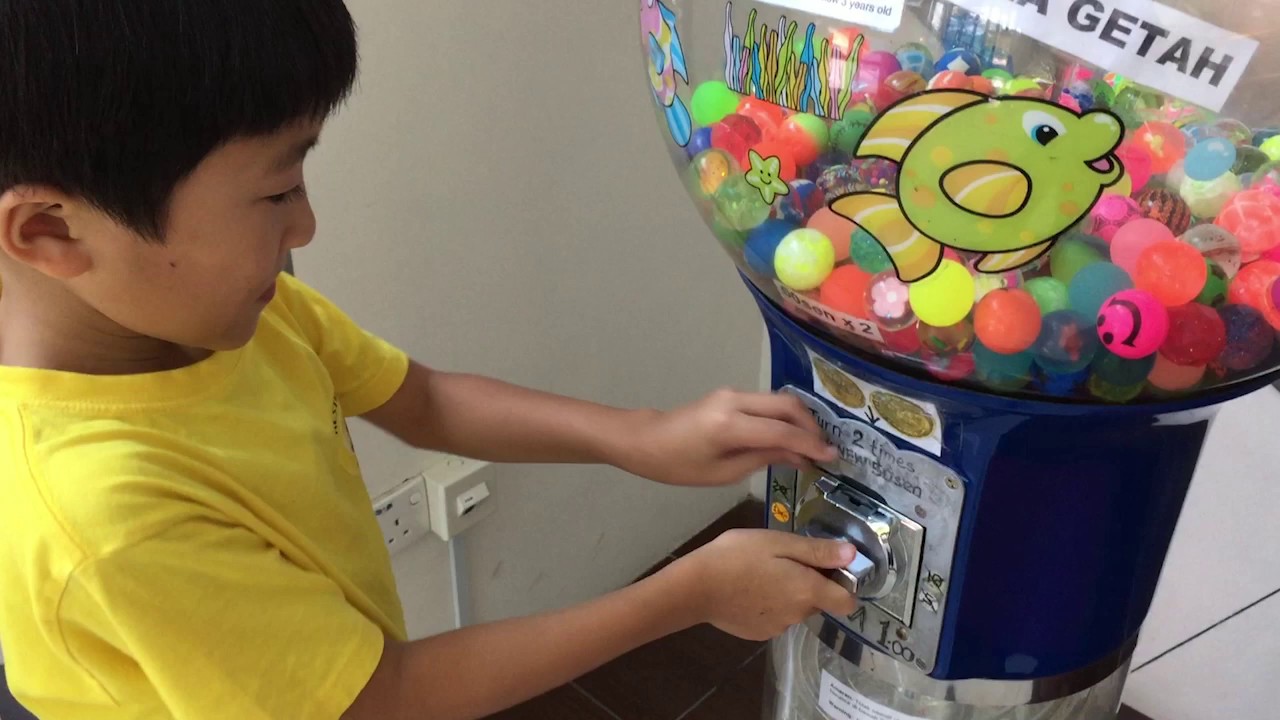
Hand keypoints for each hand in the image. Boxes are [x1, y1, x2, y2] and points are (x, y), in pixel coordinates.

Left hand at [617, 389, 837, 486]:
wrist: (645, 439)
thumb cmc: (677, 465)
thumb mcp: (722, 473)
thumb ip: (763, 460)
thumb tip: (800, 457)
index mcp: (729, 426)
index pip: (782, 431)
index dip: (811, 444)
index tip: (832, 457)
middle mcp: (734, 401)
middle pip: (788, 405)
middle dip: (812, 427)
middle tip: (826, 450)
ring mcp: (732, 394)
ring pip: (780, 400)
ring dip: (800, 421)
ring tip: (814, 446)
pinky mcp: (731, 395)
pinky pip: (767, 403)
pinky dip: (784, 418)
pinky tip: (791, 438)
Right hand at [666, 529, 858, 640]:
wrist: (696, 587)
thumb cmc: (737, 556)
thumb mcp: (778, 542)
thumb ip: (817, 550)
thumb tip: (852, 555)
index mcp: (807, 591)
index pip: (847, 602)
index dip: (843, 584)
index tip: (826, 567)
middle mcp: (798, 615)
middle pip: (818, 602)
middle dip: (809, 583)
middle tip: (782, 560)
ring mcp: (778, 628)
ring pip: (795, 609)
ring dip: (787, 594)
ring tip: (760, 573)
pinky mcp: (758, 634)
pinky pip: (775, 617)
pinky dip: (768, 605)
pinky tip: (747, 590)